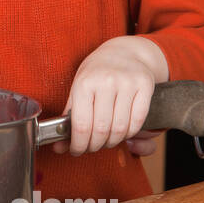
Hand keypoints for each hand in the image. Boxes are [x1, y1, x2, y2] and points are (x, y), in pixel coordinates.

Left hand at [53, 36, 166, 155]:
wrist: (124, 52)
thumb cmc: (97, 73)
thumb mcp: (78, 87)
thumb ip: (69, 117)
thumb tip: (58, 147)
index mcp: (84, 83)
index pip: (82, 125)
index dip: (78, 145)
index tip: (76, 151)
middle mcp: (106, 81)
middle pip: (101, 130)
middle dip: (94, 146)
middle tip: (91, 148)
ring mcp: (127, 83)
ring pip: (120, 129)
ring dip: (112, 142)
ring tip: (106, 141)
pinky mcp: (145, 86)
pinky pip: (138, 121)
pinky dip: (129, 134)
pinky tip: (122, 133)